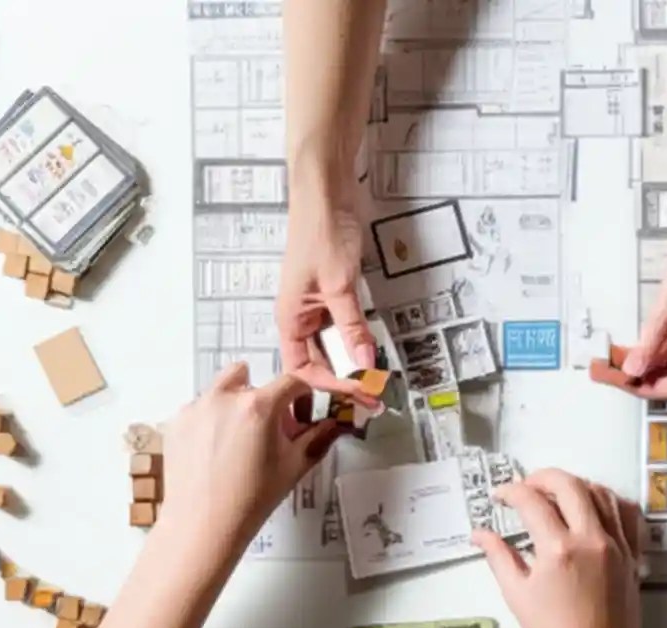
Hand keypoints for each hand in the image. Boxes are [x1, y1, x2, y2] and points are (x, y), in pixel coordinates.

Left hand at [159, 364, 340, 542]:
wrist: (204, 524)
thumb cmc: (249, 500)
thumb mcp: (293, 466)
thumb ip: (317, 438)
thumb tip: (331, 424)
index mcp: (259, 406)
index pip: (291, 381)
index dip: (301, 394)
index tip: (300, 406)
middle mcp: (225, 398)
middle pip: (251, 377)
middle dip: (262, 398)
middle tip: (265, 430)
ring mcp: (197, 408)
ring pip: (221, 389)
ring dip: (233, 403)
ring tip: (237, 440)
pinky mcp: (177, 422)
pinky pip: (199, 408)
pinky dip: (209, 420)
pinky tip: (214, 450)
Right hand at [277, 186, 376, 400]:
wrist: (328, 193)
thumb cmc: (321, 232)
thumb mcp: (339, 286)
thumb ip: (352, 327)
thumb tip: (364, 364)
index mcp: (290, 318)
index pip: (302, 368)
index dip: (329, 384)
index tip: (358, 392)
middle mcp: (300, 315)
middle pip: (319, 360)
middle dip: (345, 379)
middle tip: (373, 394)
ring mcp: (317, 304)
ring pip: (333, 345)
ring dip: (353, 361)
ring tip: (376, 376)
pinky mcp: (333, 292)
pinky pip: (344, 325)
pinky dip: (358, 339)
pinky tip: (373, 347)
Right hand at [473, 470, 644, 627]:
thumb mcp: (517, 595)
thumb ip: (498, 556)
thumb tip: (479, 534)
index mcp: (558, 550)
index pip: (531, 501)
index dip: (510, 491)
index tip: (501, 496)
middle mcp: (590, 540)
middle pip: (568, 484)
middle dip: (542, 477)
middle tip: (526, 486)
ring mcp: (616, 545)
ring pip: (600, 492)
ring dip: (575, 484)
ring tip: (556, 493)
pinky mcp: (632, 555)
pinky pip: (627, 513)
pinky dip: (609, 500)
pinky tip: (594, 505)